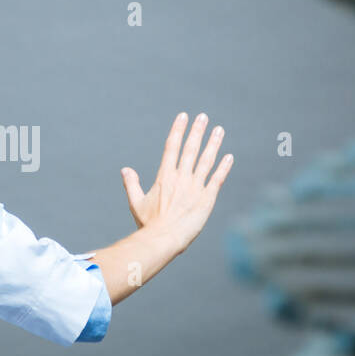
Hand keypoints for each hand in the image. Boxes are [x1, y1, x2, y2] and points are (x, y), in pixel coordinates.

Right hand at [122, 112, 233, 254]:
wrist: (164, 239)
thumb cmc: (148, 224)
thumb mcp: (136, 203)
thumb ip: (132, 184)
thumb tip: (125, 169)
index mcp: (164, 176)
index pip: (171, 146)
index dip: (178, 130)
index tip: (183, 116)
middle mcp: (180, 178)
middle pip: (190, 149)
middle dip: (197, 131)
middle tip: (203, 117)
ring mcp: (195, 187)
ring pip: (206, 160)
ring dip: (213, 144)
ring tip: (219, 130)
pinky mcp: (207, 199)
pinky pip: (217, 179)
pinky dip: (224, 167)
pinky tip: (229, 156)